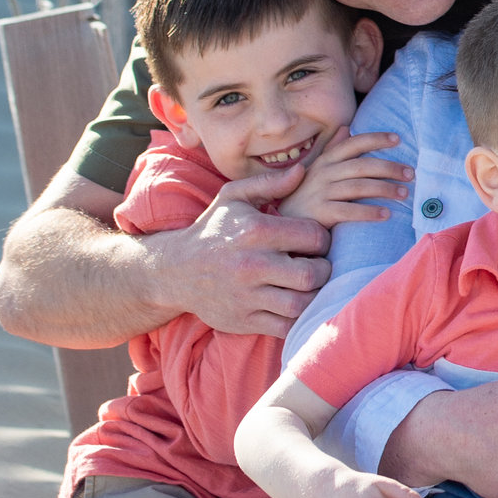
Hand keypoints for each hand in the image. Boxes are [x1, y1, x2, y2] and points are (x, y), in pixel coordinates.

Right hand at [139, 163, 332, 337]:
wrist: (174, 270)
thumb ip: (270, 184)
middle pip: (311, 274)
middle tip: (317, 265)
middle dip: (324, 270)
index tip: (315, 242)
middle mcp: (251, 265)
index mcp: (255, 231)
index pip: (313, 237)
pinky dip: (298, 320)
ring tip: (309, 285)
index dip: (322, 239)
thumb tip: (303, 170)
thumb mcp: (233, 198)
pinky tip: (296, 304)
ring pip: (300, 304)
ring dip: (314, 296)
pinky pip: (284, 327)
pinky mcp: (242, 320)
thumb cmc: (212, 230)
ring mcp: (246, 296)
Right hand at [276, 127, 410, 229]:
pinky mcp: (320, 213)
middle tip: (411, 174)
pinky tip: (386, 214)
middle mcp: (323, 173)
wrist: (280, 222)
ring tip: (405, 194)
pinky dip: (369, 212)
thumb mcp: (315, 169)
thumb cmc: (304, 194)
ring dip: (385, 189)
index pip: (354, 144)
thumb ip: (332, 149)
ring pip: (359, 187)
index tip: (398, 139)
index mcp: (326, 160)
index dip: (376, 139)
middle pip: (362, 166)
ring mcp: (320, 193)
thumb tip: (347, 128)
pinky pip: (348, 211)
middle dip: (389, 168)